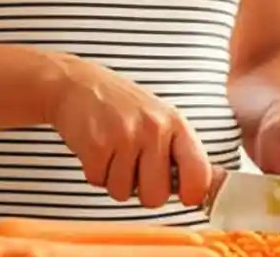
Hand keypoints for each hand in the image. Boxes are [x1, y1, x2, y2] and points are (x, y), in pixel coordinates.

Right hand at [43, 56, 211, 207]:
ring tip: (113, 153)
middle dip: (143, 191)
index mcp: (176, 123)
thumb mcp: (160, 118)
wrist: (77, 84)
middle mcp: (154, 129)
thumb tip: (202, 190)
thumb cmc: (122, 106)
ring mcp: (125, 136)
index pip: (199, 173)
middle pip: (157, 196)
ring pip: (123, 193)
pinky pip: (99, 183)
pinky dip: (95, 172)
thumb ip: (179, 151)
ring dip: (114, 180)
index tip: (184, 196)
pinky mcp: (97, 145)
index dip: (192, 194)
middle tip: (135, 168)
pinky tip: (97, 149)